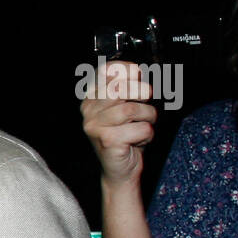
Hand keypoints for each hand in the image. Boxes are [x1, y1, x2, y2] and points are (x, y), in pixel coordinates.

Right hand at [80, 59, 157, 184]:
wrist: (120, 169)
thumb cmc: (125, 137)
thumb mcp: (124, 108)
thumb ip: (127, 88)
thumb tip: (138, 72)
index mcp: (91, 98)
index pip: (105, 71)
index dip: (126, 68)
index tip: (137, 73)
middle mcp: (89, 111)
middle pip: (119, 88)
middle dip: (141, 92)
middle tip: (147, 98)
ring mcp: (95, 126)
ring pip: (132, 109)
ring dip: (148, 116)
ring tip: (145, 124)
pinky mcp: (108, 140)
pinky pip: (140, 129)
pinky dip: (148, 134)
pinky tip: (139, 140)